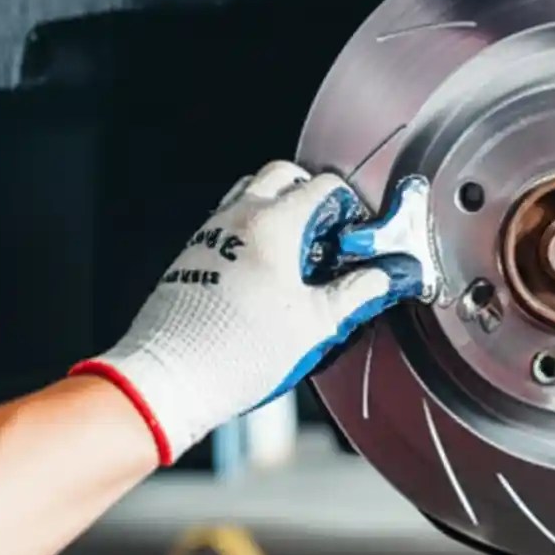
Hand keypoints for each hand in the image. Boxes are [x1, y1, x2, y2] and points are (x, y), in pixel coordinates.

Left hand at [71, 160, 420, 464]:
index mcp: (274, 224)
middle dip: (311, 195)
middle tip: (329, 232)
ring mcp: (208, 234)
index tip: (358, 236)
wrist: (170, 377)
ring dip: (278, 208)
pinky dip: (252, 232)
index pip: (324, 187)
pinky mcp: (190, 257)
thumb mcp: (316, 324)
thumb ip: (358, 292)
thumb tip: (384, 276)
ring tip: (298, 252)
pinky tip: (265, 274)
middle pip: (282, 176)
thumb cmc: (238, 351)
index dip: (351, 207)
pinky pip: (226, 224)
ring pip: (249, 194)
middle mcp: (237, 217)